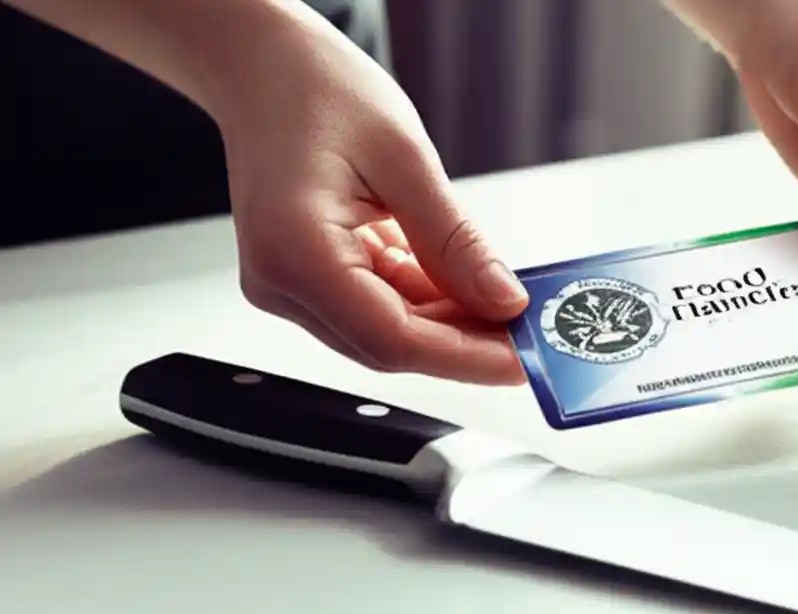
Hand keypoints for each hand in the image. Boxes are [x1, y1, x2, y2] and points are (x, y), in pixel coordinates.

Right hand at [217, 7, 528, 383]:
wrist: (263, 68)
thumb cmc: (316, 90)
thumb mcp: (405, 159)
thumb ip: (455, 241)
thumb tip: (503, 300)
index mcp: (296, 252)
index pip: (392, 339)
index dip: (467, 357)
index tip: (525, 360)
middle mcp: (281, 281)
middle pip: (389, 344)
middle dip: (466, 343)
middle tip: (531, 335)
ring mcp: (288, 284)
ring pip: (386, 331)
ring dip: (450, 323)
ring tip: (508, 306)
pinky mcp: (304, 277)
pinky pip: (375, 305)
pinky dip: (426, 300)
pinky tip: (466, 285)